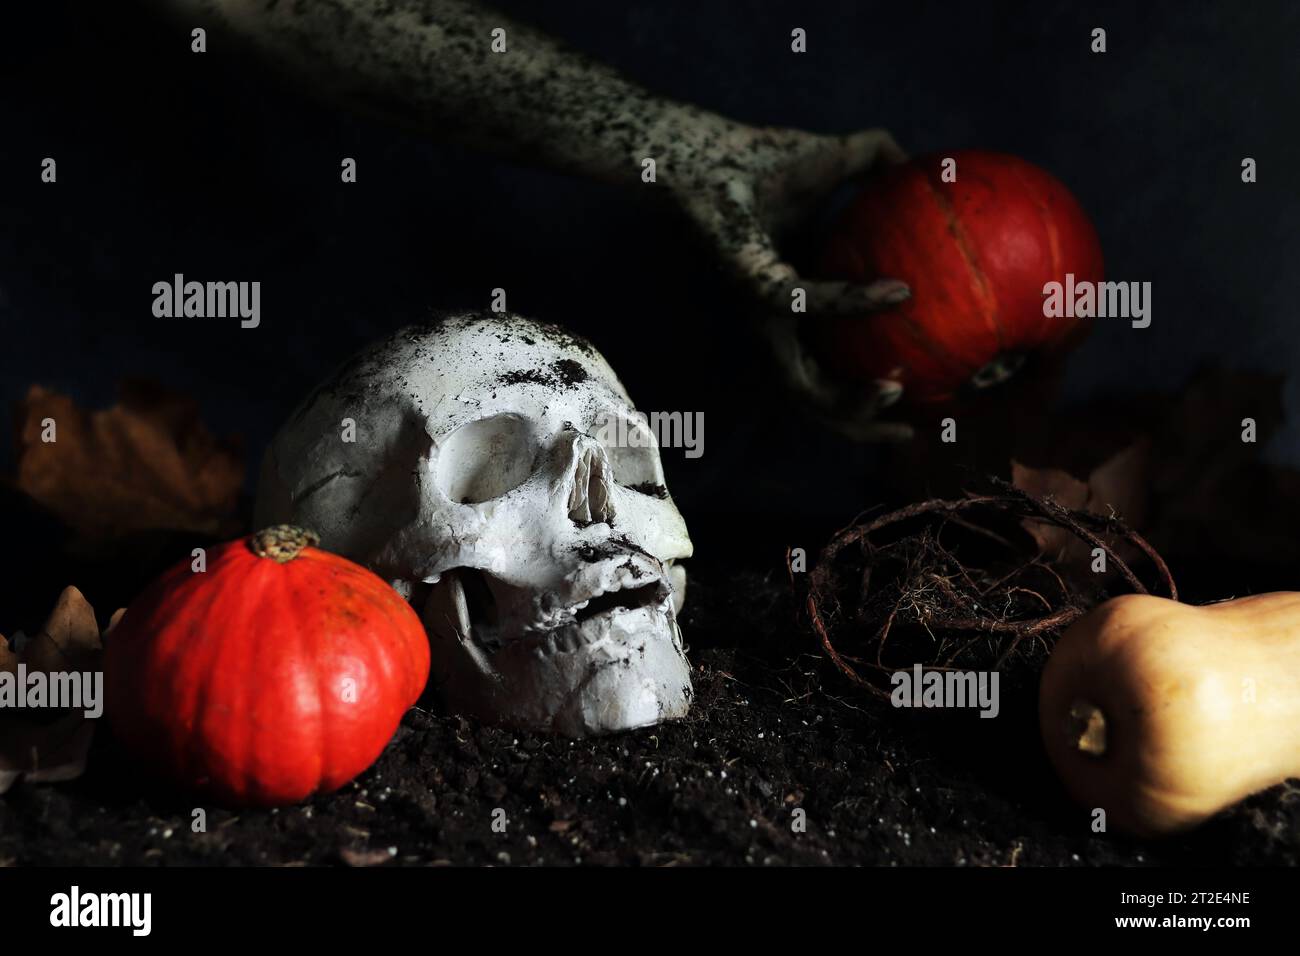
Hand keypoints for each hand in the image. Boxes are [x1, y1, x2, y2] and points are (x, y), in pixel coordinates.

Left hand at [666, 121, 913, 440]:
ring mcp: (759, 315)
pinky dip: (851, 303)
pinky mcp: (750, 286)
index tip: (914, 396)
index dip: (865, 395)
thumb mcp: (831, 161)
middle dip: (860, 425)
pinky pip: (804, 304)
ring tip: (896, 391)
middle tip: (909, 432)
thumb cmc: (756, 162)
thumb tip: (924, 165)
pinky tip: (897, 293)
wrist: (700, 151)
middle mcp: (773, 326)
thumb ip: (876, 160)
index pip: (830, 371)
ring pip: (801, 387)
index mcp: (791, 313)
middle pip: (815, 401)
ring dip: (850, 400)